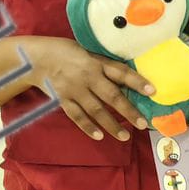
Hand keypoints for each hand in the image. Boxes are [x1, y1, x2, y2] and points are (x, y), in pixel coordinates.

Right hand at [27, 36, 154, 141]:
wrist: (36, 57)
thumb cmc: (68, 53)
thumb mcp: (89, 53)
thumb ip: (106, 67)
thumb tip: (128, 82)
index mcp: (96, 63)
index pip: (121, 73)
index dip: (137, 81)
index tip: (153, 91)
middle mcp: (87, 77)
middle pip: (112, 96)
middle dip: (129, 111)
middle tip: (144, 124)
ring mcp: (74, 90)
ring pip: (96, 110)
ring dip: (111, 124)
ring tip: (125, 136)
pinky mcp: (62, 100)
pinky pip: (76, 116)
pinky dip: (87, 127)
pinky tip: (99, 136)